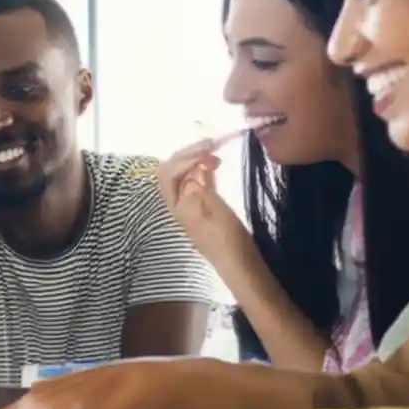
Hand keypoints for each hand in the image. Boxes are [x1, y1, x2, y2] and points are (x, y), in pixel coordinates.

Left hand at [154, 140, 249, 259]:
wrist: (240, 265)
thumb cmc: (228, 239)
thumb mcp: (215, 212)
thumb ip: (200, 190)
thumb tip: (192, 172)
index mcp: (177, 206)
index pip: (168, 173)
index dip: (185, 157)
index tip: (208, 148)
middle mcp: (179, 204)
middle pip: (173, 171)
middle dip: (188, 154)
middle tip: (211, 144)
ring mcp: (191, 206)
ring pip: (185, 176)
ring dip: (196, 160)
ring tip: (215, 152)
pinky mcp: (204, 209)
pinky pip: (197, 183)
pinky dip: (203, 170)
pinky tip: (215, 166)